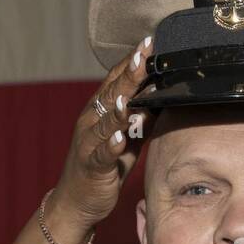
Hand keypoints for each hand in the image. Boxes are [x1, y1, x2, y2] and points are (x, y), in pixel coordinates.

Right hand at [50, 36, 155, 231]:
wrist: (77, 201)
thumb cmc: (106, 166)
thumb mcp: (129, 138)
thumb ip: (144, 118)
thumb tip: (166, 97)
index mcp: (102, 111)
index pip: (118, 79)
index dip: (133, 61)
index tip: (151, 41)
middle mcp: (92, 121)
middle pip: (113, 93)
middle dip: (130, 73)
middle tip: (145, 53)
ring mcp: (89, 142)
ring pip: (106, 121)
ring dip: (119, 106)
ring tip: (131, 92)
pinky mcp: (91, 165)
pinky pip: (101, 153)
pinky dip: (110, 145)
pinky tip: (119, 138)